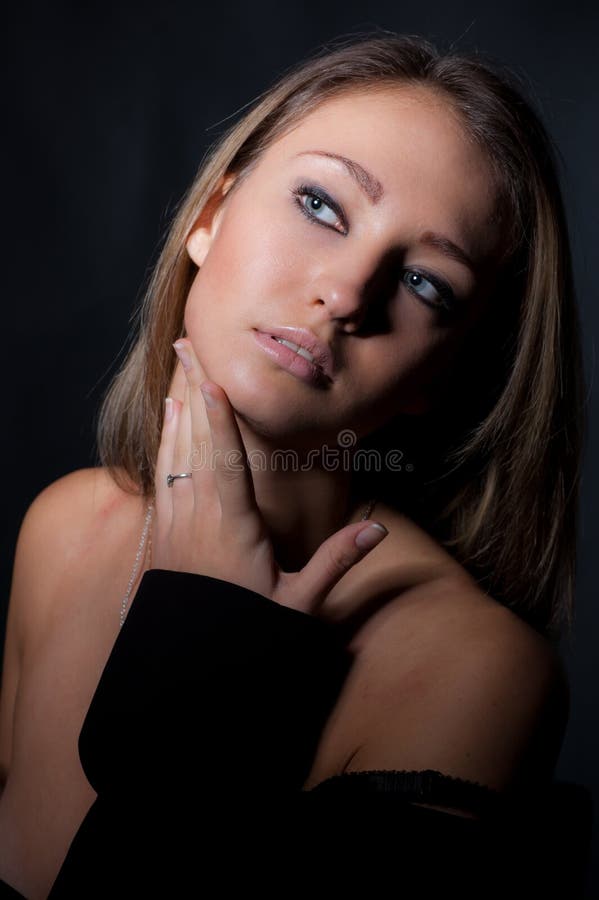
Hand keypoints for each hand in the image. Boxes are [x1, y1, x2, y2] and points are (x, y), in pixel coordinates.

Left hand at [152, 337, 388, 614]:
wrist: (191, 656)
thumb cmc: (248, 627)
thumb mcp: (299, 602)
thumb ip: (336, 562)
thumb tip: (378, 530)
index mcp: (234, 528)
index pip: (226, 464)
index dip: (221, 420)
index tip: (216, 381)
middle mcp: (200, 516)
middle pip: (195, 443)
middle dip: (192, 391)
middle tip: (187, 346)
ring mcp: (177, 521)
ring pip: (175, 453)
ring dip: (178, 409)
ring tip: (179, 370)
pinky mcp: (164, 530)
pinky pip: (162, 474)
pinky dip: (165, 440)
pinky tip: (167, 421)